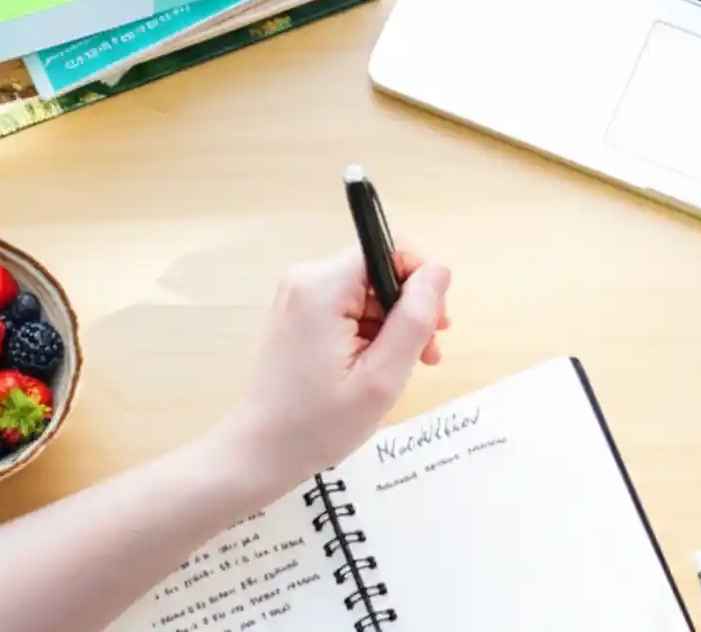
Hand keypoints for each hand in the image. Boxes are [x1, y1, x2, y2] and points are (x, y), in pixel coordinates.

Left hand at [210, 248, 451, 492]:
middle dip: (412, 309)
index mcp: (323, 287)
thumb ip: (415, 318)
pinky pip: (352, 309)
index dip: (422, 277)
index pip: (389, 247)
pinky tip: (381, 366)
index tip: (437, 321)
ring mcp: (301, 297)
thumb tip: (440, 271)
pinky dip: (375, 333)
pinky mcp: (301, 315)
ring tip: (408, 367)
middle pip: (381, 271)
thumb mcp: (382, 375)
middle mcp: (308, 280)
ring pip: (371, 293)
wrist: (260, 453)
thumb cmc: (318, 423)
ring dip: (396, 326)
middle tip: (428, 355)